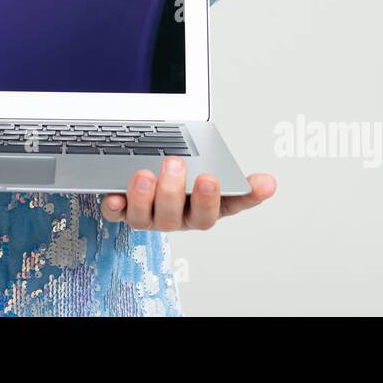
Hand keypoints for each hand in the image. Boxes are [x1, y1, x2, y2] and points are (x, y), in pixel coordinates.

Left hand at [100, 157, 275, 230]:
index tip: (211, 179)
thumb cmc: (189, 182)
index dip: (213, 198)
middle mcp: (176, 218)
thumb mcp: (217, 175)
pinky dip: (114, 207)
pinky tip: (113, 195)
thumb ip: (240, 181)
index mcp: (203, 211)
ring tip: (144, 174)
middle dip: (174, 192)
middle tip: (175, 164)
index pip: (216, 211)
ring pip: (144, 219)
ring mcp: (149, 217)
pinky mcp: (124, 212)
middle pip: (176, 217)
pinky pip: (115, 216)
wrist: (156, 180)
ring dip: (144, 197)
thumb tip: (269, 183)